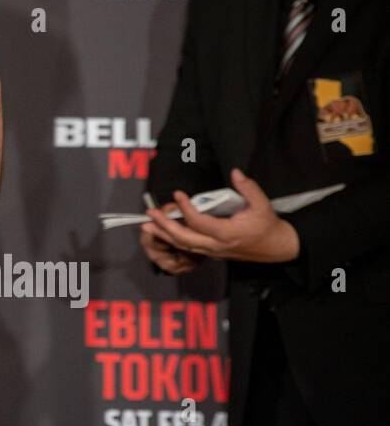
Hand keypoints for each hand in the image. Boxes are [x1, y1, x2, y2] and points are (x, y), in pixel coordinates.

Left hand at [142, 169, 300, 263]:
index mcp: (228, 233)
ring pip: (183, 246)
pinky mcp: (212, 253)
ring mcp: (213, 252)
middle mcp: (217, 245)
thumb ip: (248, 188)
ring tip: (147, 225)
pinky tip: (162, 231)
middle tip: (150, 213)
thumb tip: (235, 172)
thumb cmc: (268, 225)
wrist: (277, 248)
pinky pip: (189, 248)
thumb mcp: (263, 204)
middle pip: (184, 239)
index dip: (186, 208)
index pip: (200, 222)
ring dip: (164, 235)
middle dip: (165, 226)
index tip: (178, 193)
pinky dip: (173, 240)